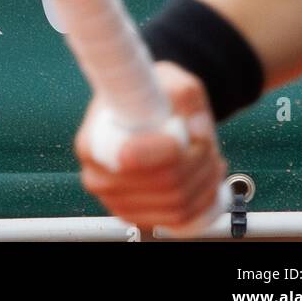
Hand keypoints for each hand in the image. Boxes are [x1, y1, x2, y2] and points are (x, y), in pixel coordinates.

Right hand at [76, 63, 226, 230]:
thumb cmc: (153, 95)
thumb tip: (196, 128)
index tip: (185, 131)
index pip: (130, 159)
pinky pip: (180, 220)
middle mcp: (98, 177)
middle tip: (204, 137)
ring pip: (177, 204)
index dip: (165, 150)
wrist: (148, 111)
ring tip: (208, 153)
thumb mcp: (169, 79)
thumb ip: (184, 94)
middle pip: (163, 183)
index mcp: (93, 142)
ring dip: (204, 178)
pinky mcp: (139, 216)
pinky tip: (204, 174)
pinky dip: (202, 198)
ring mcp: (118, 201)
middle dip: (196, 160)